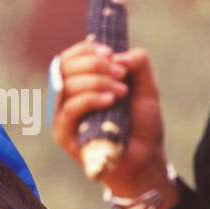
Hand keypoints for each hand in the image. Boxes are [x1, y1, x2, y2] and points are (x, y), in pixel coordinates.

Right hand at [52, 42, 171, 196]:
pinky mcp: (64, 135)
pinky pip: (69, 109)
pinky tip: (110, 100)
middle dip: (95, 65)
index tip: (110, 52)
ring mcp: (62, 116)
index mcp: (80, 84)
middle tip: (121, 74)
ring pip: (67, 86)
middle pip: (65, 67)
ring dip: (97, 81)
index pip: (69, 58)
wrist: (146, 158)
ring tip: (122, 92)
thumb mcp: (145, 88)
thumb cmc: (141, 124)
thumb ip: (137, 64)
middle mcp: (66, 98)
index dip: (86, 50)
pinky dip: (89, 99)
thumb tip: (119, 55)